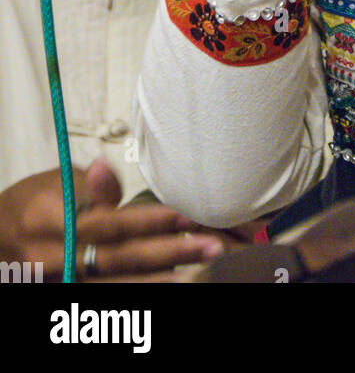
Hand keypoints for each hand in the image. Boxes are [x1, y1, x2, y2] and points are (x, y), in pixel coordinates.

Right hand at [0, 160, 226, 281]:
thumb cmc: (32, 203)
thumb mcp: (53, 182)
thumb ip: (89, 185)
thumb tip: (107, 170)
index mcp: (45, 218)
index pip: (105, 223)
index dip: (147, 221)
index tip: (185, 216)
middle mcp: (48, 256)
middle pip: (116, 259)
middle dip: (166, 253)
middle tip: (209, 246)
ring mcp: (55, 282)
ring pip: (113, 285)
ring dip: (159, 279)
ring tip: (200, 270)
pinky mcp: (63, 295)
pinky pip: (105, 297)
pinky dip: (138, 290)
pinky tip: (169, 283)